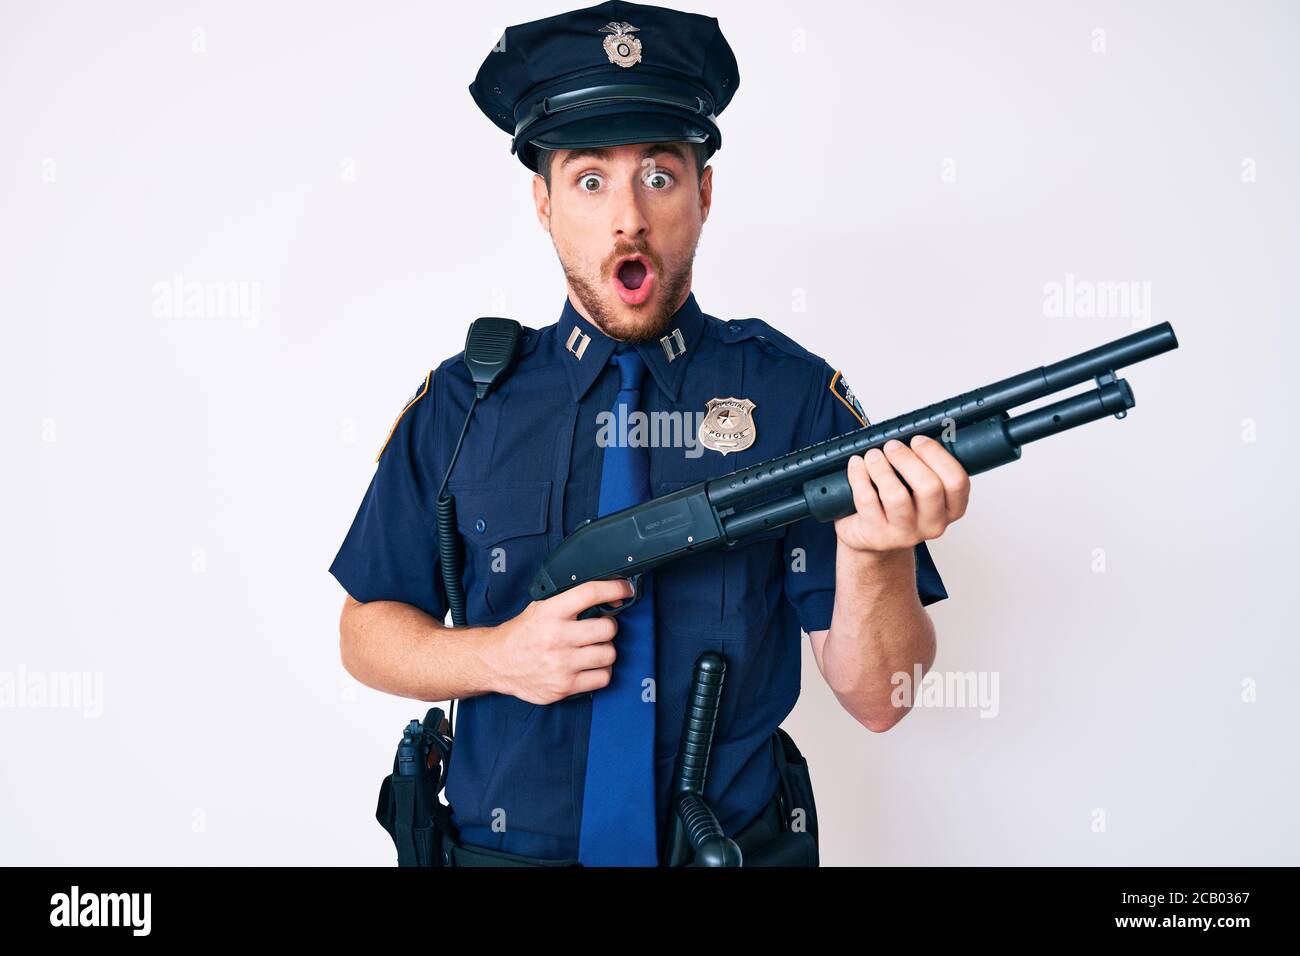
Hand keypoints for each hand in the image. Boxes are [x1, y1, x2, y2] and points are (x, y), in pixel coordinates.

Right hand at [490, 578, 633, 704]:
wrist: (496, 662)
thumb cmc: (521, 634)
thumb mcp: (540, 608)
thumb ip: (569, 603)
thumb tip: (607, 600)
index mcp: (550, 613)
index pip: (590, 593)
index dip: (614, 589)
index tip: (624, 589)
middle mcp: (557, 637)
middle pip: (608, 628)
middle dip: (608, 626)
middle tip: (599, 628)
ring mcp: (561, 664)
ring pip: (609, 654)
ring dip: (605, 650)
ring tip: (592, 649)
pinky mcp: (564, 686)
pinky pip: (603, 678)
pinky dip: (601, 671)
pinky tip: (589, 666)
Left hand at [833, 434, 969, 553]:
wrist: (869, 538)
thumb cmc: (894, 506)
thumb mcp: (917, 488)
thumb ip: (924, 465)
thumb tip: (916, 431)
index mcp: (951, 509)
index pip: (957, 481)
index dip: (936, 455)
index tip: (918, 440)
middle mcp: (932, 524)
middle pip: (929, 487)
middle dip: (906, 458)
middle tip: (891, 446)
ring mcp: (905, 533)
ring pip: (896, 496)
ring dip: (881, 468)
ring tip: (873, 456)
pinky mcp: (877, 535)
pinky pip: (867, 500)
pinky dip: (859, 476)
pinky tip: (856, 465)